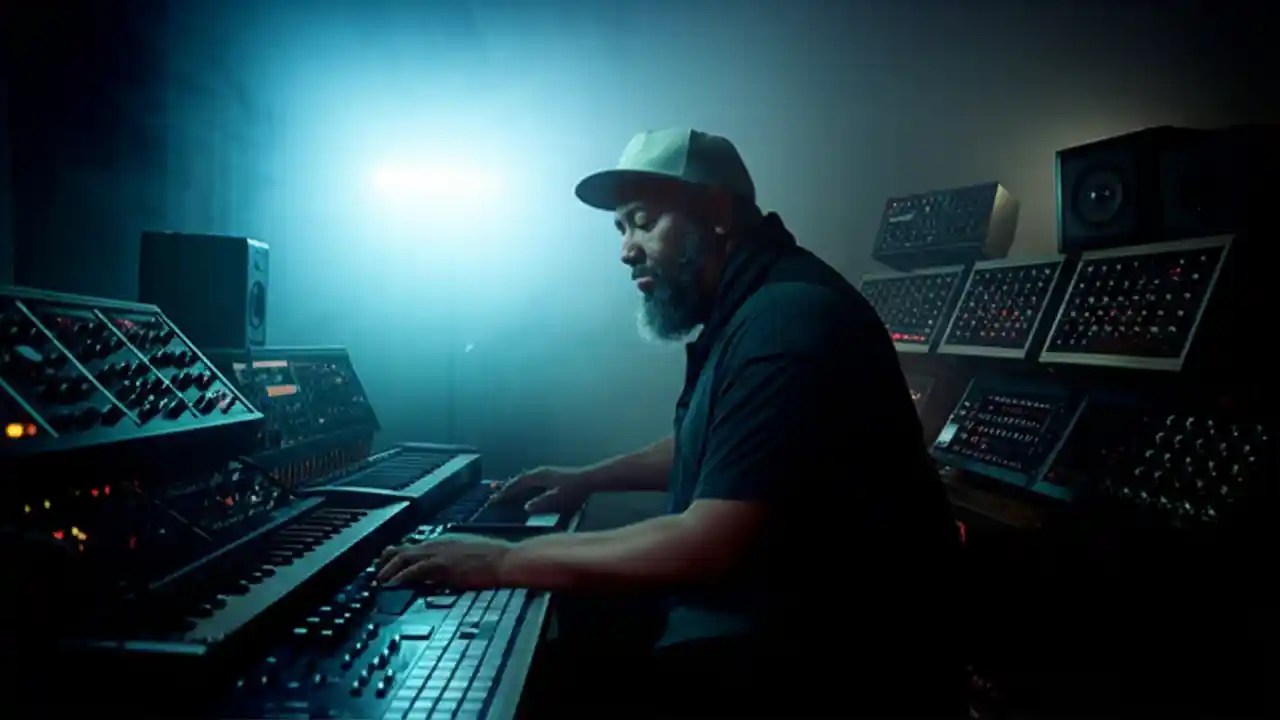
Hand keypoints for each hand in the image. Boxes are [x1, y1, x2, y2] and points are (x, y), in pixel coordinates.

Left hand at [375, 534, 513, 588]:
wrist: (505, 560)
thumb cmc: (494, 558)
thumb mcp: (470, 552)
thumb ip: (454, 557)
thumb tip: (445, 568)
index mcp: (444, 540)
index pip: (414, 545)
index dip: (398, 554)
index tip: (389, 562)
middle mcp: (438, 544)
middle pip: (403, 549)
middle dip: (386, 561)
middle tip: (377, 572)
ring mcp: (439, 553)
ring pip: (404, 557)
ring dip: (388, 569)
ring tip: (380, 580)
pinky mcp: (442, 565)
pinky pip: (414, 570)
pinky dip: (401, 576)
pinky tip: (393, 584)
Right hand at [491, 466, 593, 513]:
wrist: (590, 479)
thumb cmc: (574, 490)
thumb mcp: (557, 500)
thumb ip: (542, 504)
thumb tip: (527, 507)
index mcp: (537, 476)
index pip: (516, 485)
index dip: (504, 493)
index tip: (493, 501)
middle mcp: (539, 472)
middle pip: (518, 480)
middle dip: (506, 488)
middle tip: (494, 495)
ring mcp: (546, 473)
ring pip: (525, 480)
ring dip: (515, 486)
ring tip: (507, 492)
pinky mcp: (553, 476)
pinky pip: (532, 481)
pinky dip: (525, 487)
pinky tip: (527, 492)